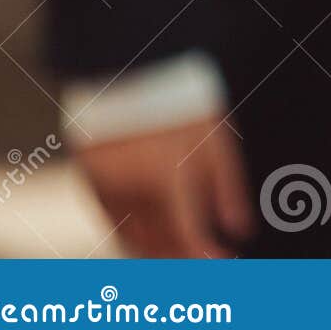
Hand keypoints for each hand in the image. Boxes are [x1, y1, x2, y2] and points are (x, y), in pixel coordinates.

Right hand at [76, 116, 253, 256]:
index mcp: (167, 179)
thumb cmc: (183, 103)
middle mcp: (131, 189)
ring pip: (130, 239)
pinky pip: (113, 222)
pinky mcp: (89, 180)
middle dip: (182, 260)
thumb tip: (241, 231)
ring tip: (184, 254)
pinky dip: (134, 236)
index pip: (186, 237)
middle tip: (207, 261)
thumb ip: (229, 190)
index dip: (206, 257)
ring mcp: (105, 187)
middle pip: (156, 245)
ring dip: (157, 254)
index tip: (225, 262)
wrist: (133, 68)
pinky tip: (153, 239)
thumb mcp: (216, 142)